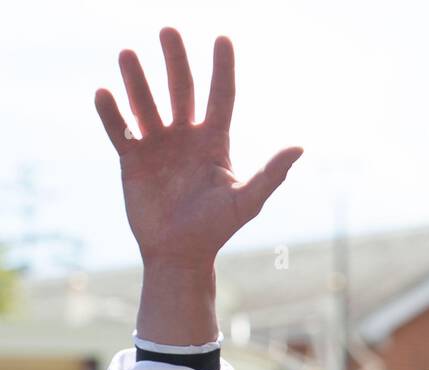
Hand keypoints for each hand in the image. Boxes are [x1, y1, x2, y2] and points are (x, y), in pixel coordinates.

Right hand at [94, 28, 302, 267]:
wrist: (180, 255)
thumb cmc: (216, 230)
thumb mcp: (246, 201)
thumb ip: (271, 174)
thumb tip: (299, 147)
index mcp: (214, 141)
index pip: (221, 96)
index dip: (223, 69)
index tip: (223, 38)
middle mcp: (185, 136)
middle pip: (181, 89)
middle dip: (175, 61)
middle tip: (168, 31)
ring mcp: (158, 145)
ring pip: (146, 104)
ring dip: (137, 80)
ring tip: (128, 54)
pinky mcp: (133, 160)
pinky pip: (121, 130)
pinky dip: (111, 113)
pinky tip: (104, 92)